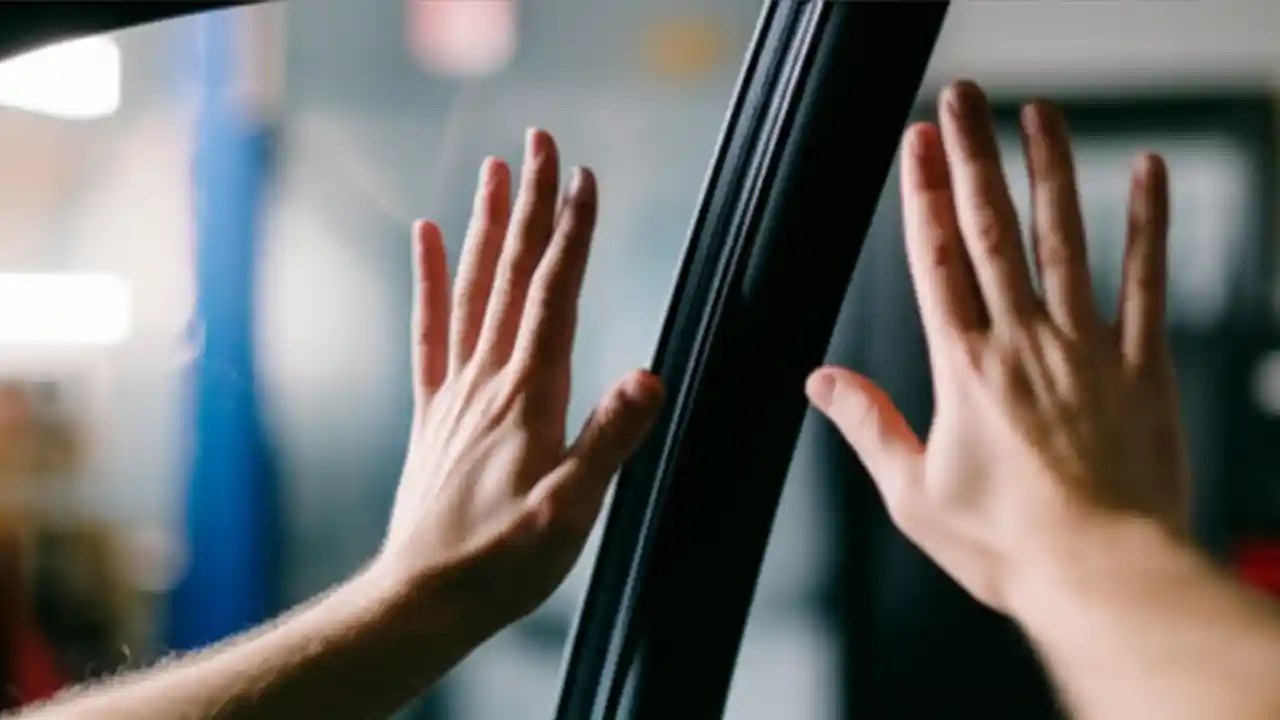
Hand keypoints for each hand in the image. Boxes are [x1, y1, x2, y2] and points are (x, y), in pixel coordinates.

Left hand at [372, 130, 663, 634]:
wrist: (425, 599)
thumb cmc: (504, 561)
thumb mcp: (573, 509)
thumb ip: (609, 439)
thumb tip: (648, 376)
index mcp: (529, 395)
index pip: (555, 294)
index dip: (572, 233)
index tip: (584, 177)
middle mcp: (489, 379)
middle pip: (513, 274)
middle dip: (530, 204)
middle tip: (539, 141)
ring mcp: (457, 392)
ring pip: (472, 290)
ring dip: (485, 227)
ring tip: (493, 170)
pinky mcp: (436, 413)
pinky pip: (429, 332)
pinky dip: (428, 281)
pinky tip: (423, 238)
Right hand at [805, 81, 1190, 610]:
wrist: (1103, 574)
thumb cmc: (1009, 544)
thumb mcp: (915, 495)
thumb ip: (868, 427)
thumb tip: (820, 381)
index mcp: (965, 370)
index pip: (937, 263)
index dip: (923, 196)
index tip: (916, 143)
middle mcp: (1024, 343)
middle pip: (993, 233)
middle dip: (974, 159)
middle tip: (964, 100)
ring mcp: (1087, 348)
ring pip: (1064, 240)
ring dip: (1049, 170)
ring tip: (1036, 114)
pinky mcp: (1142, 365)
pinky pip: (1148, 281)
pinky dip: (1149, 224)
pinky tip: (1145, 172)